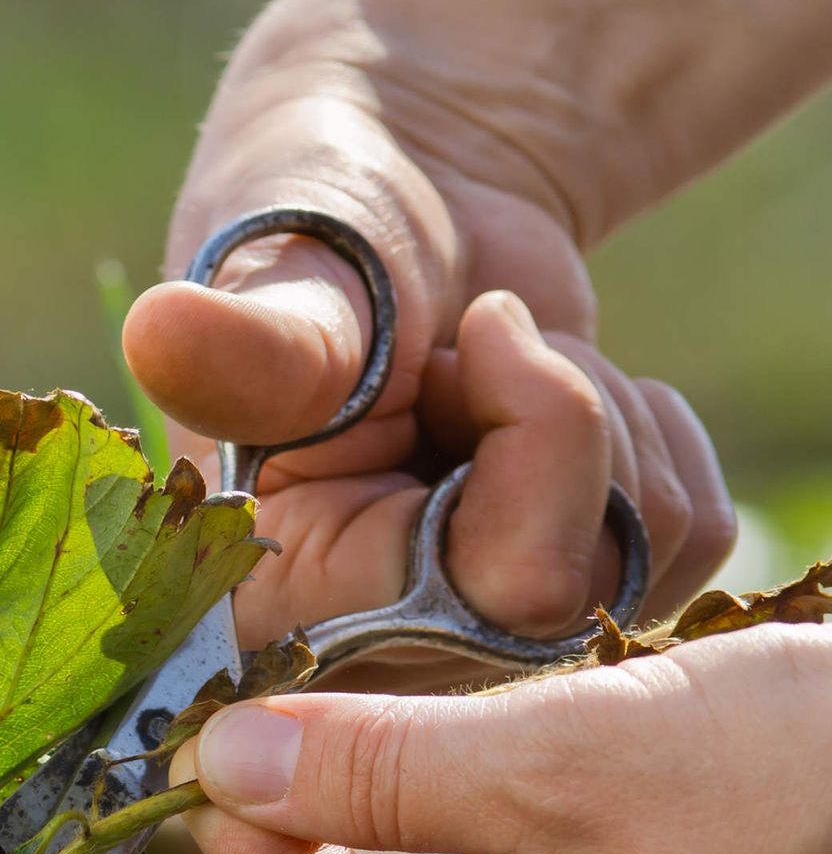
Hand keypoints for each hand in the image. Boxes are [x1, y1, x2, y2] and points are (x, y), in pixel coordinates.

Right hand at [119, 0, 759, 682]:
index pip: (502, 590)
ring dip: (597, 418)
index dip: (532, 448)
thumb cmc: (317, 231)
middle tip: (464, 352)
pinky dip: (640, 436)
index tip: (475, 328)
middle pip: (586, 586)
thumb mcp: (285, 280)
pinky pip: (695, 534)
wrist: (400, 196)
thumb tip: (159, 330)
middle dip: (560, 424)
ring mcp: (477, 638)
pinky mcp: (562, 600)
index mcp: (283, 611)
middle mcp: (378, 657)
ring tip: (484, 379)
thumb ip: (251, 344)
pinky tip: (537, 407)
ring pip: (654, 554)